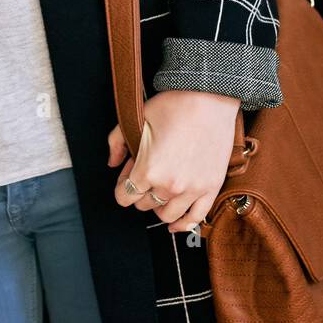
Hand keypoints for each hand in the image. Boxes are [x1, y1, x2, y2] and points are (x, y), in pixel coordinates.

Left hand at [107, 90, 239, 233]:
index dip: (122, 184)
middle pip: (143, 206)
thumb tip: (112, 163)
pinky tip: (176, 222)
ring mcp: (192, 190)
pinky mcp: (211, 188)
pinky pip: (195, 219)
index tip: (128, 173)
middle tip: (147, 172)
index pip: (124, 197)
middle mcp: (169, 186)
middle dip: (140, 191)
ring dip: (159, 206)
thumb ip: (116, 142)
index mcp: (148, 170)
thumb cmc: (175, 104)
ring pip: (166, 216)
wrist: (210, 97)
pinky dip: (183, 224)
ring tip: (160, 191)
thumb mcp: (137, 118)